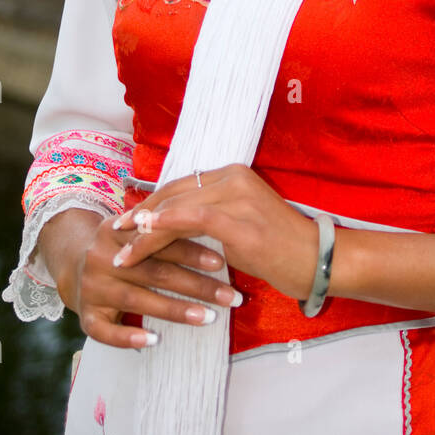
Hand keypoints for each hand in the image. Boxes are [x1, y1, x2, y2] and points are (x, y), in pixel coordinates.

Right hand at [63, 212, 242, 350]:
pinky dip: (128, 337)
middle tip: (229, 296)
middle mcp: (102, 257)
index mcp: (117, 230)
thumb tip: (218, 233)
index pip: (160, 240)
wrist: (71, 260)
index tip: (223, 262)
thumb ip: (166, 231)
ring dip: (175, 310)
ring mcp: (92, 287)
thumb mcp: (137, 230)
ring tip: (208, 317)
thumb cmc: (122, 246)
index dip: (192, 251)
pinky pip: (106, 331)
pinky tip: (153, 339)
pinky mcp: (85, 315)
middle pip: (154, 271)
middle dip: (196, 284)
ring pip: (138, 299)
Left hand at [110, 164, 319, 302]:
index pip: (181, 185)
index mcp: (233, 174)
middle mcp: (233, 177)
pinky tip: (145, 238)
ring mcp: (237, 195)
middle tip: (115, 231)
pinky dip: (165, 228)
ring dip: (145, 230)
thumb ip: (211, 219)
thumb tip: (174, 227)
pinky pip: (192, 219)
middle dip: (141, 214)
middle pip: (174, 193)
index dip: (152, 201)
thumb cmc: (281, 248)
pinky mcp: (239, 218)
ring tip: (122, 248)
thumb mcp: (241, 226)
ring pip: (177, 208)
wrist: (318, 259)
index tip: (129, 218)